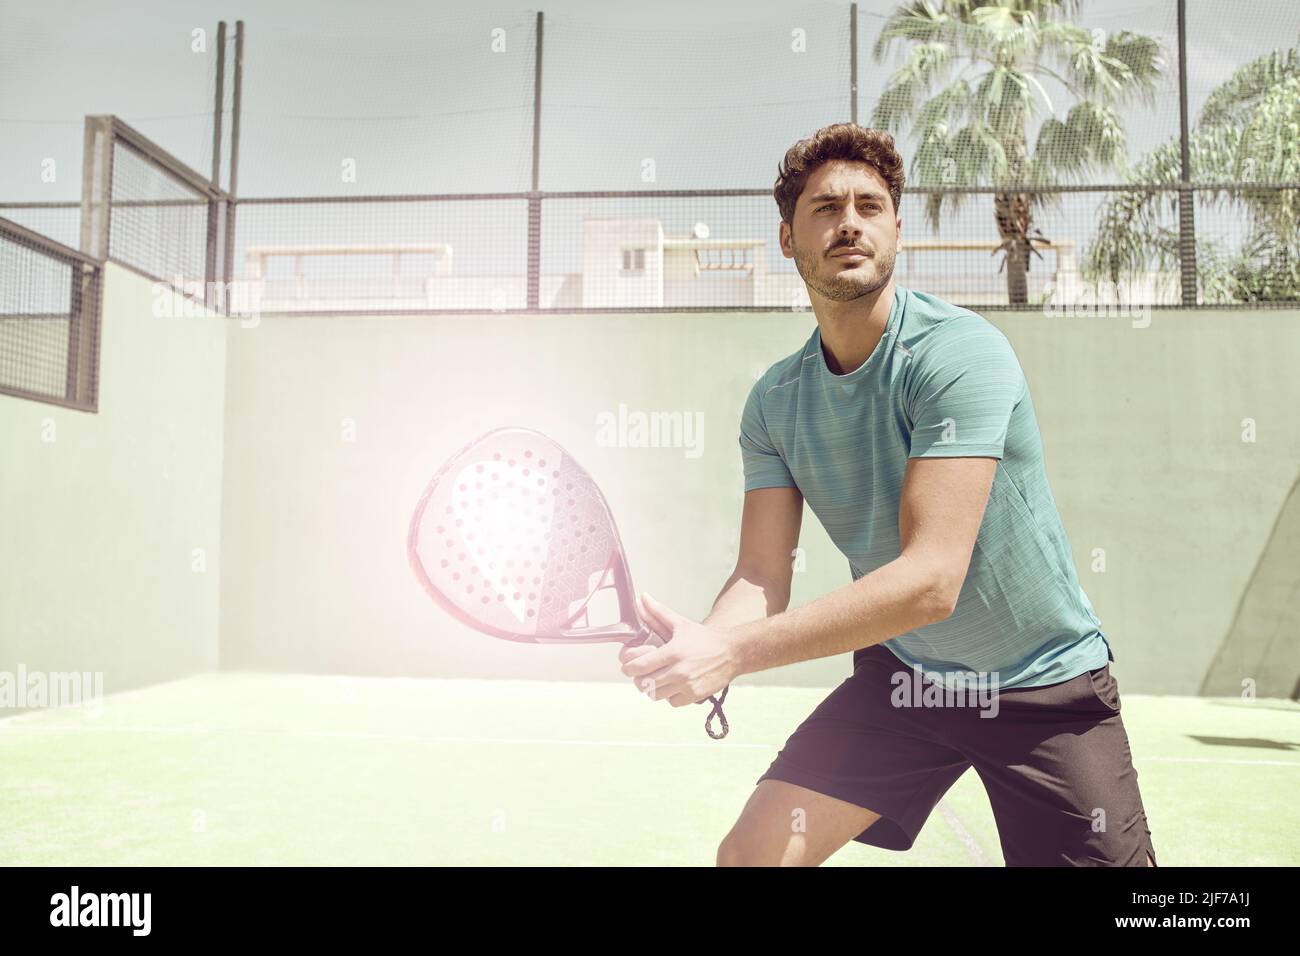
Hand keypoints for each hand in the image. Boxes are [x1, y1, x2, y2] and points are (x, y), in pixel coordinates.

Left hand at [618, 592, 738, 706]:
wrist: (732, 651)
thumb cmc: (704, 638)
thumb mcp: (680, 623)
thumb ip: (657, 612)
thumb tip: (642, 598)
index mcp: (673, 652)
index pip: (640, 666)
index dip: (629, 668)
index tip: (627, 667)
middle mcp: (679, 670)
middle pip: (645, 683)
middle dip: (638, 679)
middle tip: (640, 674)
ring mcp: (687, 685)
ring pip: (656, 695)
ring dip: (652, 689)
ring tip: (655, 680)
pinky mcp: (695, 695)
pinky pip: (672, 702)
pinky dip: (669, 696)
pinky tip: (672, 687)